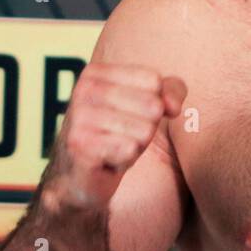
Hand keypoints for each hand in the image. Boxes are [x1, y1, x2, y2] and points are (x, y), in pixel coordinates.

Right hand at [48, 64, 186, 210]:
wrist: (79, 178)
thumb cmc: (117, 136)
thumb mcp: (150, 106)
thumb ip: (171, 91)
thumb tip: (172, 105)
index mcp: (96, 72)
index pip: (154, 81)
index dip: (154, 105)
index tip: (129, 116)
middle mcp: (84, 89)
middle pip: (153, 106)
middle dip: (146, 128)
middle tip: (121, 137)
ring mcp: (78, 116)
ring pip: (144, 130)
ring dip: (135, 146)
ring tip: (114, 148)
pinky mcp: (80, 145)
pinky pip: (130, 149)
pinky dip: (124, 160)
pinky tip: (106, 161)